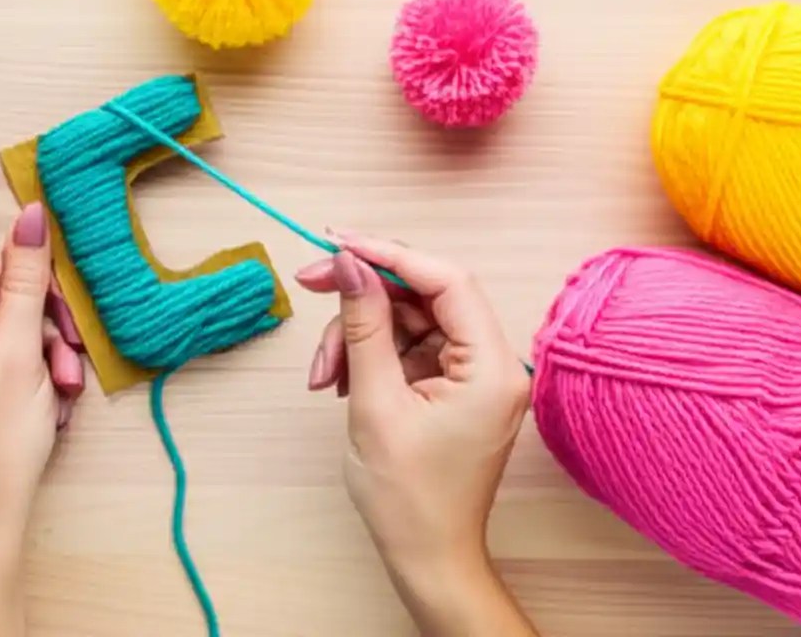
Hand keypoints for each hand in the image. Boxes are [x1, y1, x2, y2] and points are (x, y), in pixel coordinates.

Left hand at [0, 132, 84, 635]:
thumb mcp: (17, 354)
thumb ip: (22, 282)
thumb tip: (28, 218)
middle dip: (42, 304)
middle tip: (67, 345)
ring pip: (14, 314)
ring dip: (47, 340)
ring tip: (61, 383)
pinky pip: (10, 346)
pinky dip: (39, 362)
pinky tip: (54, 394)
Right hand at [297, 233, 534, 635]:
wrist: (426, 557)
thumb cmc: (407, 498)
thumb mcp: (375, 403)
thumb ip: (364, 326)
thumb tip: (349, 263)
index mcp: (491, 367)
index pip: (446, 280)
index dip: (389, 253)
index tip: (337, 241)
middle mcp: (491, 363)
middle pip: (423, 295)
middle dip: (363, 294)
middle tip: (309, 283)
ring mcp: (471, 375)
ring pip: (407, 320)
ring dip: (357, 335)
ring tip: (322, 376)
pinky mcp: (450, 387)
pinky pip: (406, 348)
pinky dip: (368, 356)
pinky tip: (339, 381)